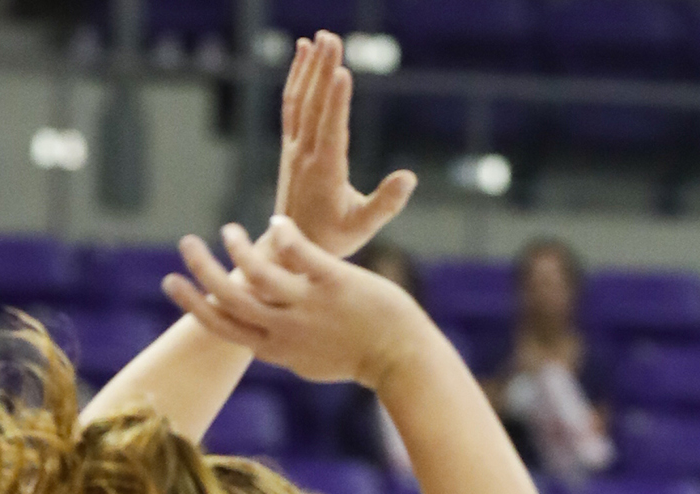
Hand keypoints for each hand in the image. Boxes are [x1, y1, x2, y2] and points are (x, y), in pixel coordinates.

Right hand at [163, 217, 430, 388]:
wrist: (404, 358)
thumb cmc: (360, 357)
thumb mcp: (312, 361)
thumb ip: (284, 348)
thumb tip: (263, 343)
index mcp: (276, 349)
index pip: (222, 326)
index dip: (193, 304)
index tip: (172, 282)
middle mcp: (286, 329)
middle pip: (229, 298)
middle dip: (201, 270)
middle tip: (186, 244)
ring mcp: (310, 306)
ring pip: (257, 273)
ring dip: (237, 249)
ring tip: (228, 230)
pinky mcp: (335, 283)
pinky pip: (299, 252)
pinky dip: (283, 235)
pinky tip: (276, 221)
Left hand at [273, 31, 415, 258]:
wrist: (288, 248)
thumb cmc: (331, 239)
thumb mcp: (363, 226)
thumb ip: (386, 203)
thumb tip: (410, 177)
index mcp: (325, 170)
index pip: (331, 128)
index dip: (336, 100)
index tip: (343, 70)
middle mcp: (304, 153)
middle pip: (314, 104)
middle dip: (323, 69)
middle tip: (332, 37)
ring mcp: (294, 147)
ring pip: (300, 99)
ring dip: (309, 67)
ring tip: (319, 38)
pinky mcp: (290, 146)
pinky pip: (292, 105)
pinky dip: (296, 79)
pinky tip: (303, 57)